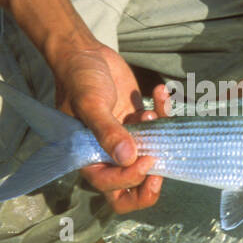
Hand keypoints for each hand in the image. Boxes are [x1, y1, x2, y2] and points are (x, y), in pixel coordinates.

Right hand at [50, 43, 166, 213]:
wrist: (85, 53)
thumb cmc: (79, 79)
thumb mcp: (91, 104)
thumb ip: (107, 131)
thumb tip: (126, 157)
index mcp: (89, 157)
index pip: (110, 185)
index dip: (129, 180)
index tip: (145, 160)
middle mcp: (107, 155)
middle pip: (130, 189)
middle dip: (149, 183)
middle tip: (160, 164)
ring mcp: (126, 140)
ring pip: (150, 158)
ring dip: (158, 139)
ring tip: (149, 113)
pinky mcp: (138, 123)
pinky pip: (158, 129)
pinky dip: (164, 112)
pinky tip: (159, 92)